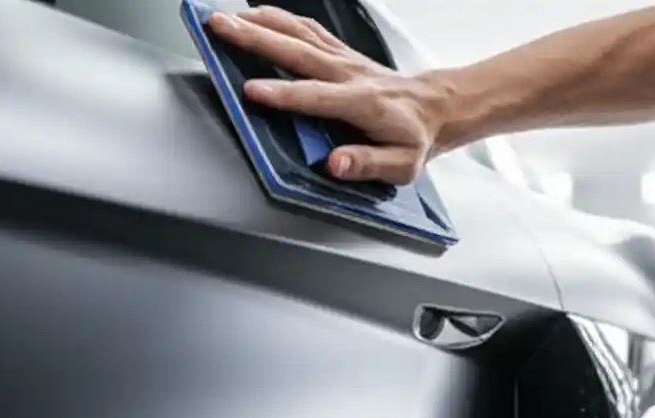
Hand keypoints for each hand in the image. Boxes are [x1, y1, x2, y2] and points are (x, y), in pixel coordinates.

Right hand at [208, 8, 450, 184]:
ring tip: (225, 17)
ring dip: (260, 22)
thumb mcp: (401, 165)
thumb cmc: (414, 139)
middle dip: (255, 38)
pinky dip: (279, 18)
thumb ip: (368, 164)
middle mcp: (349, 74)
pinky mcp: (340, 52)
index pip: (316, 96)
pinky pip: (307, 29)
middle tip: (219, 27)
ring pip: (298, 33)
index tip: (251, 90)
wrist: (435, 108)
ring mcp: (344, 59)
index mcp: (361, 103)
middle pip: (297, 51)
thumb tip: (335, 164)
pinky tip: (255, 14)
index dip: (284, 94)